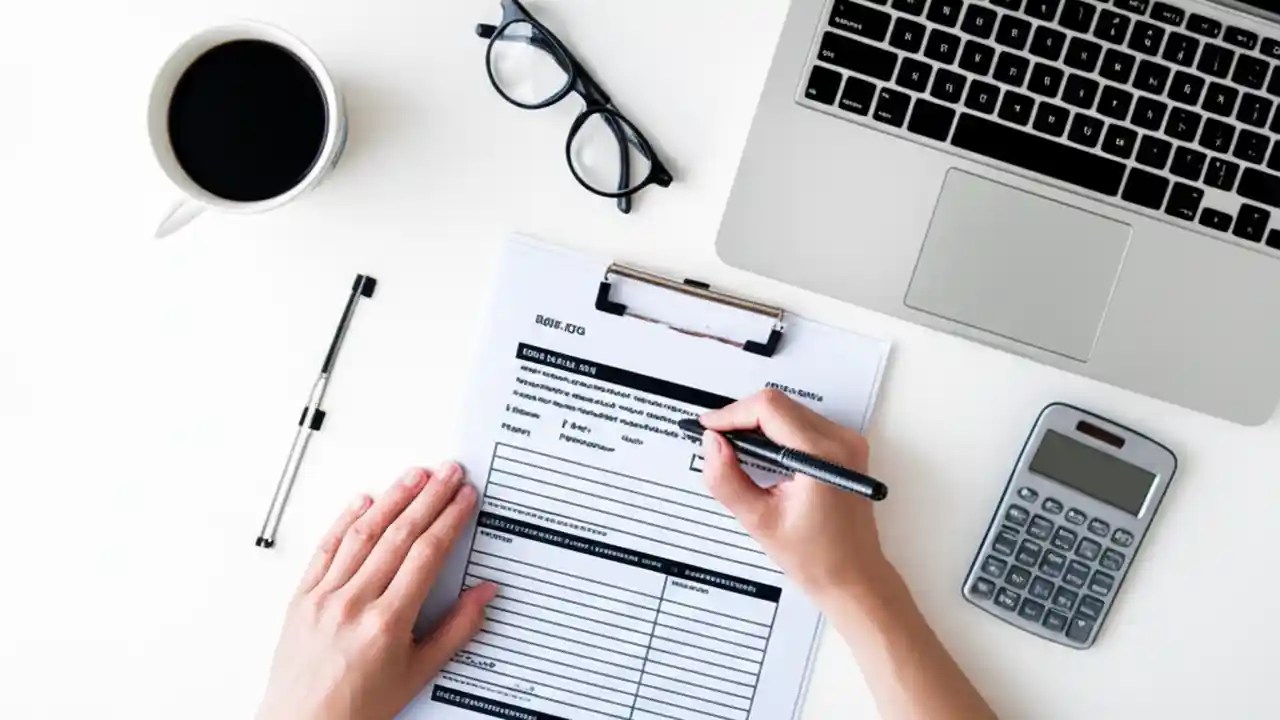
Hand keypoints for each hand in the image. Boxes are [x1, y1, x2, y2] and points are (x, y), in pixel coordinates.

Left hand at [258, 464, 496, 719]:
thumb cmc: (359, 708)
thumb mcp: (419, 672)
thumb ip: (457, 629)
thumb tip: (485, 594)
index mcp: (387, 623)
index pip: (427, 555)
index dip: (450, 520)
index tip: (465, 499)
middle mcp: (354, 604)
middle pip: (399, 535)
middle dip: (429, 498)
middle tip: (449, 473)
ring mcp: (324, 597)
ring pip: (363, 533)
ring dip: (393, 499)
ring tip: (415, 475)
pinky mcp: (302, 597)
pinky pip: (326, 548)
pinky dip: (345, 520)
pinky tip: (364, 500)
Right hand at [699, 390, 891, 604]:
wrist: (854, 578)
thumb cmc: (815, 558)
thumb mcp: (759, 521)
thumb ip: (728, 479)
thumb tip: (711, 443)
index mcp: (822, 455)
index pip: (768, 409)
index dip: (730, 414)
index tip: (707, 429)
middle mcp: (841, 440)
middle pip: (779, 405)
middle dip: (741, 418)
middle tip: (715, 442)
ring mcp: (848, 442)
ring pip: (789, 410)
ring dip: (757, 424)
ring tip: (732, 451)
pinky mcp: (846, 449)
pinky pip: (802, 424)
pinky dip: (775, 432)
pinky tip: (758, 455)